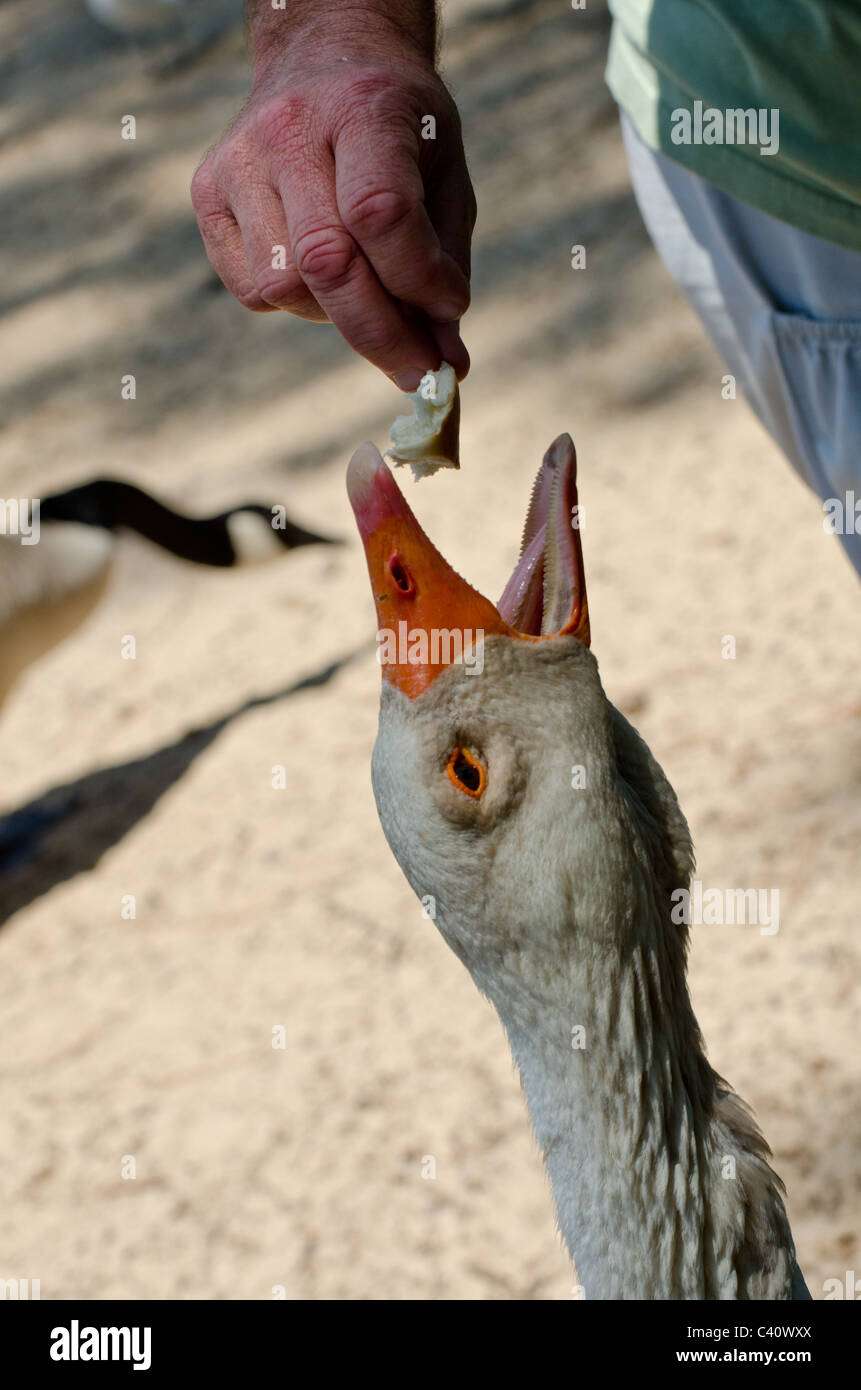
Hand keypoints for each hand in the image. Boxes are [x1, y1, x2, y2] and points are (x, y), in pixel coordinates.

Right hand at [191, 46, 475, 387]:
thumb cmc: (400, 132)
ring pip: (284, 287)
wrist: (326, 60)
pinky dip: (298, 304)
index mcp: (362, 108)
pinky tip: (321, 276)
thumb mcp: (445, 178)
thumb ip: (447, 267)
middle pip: (327, 263)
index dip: (418, 279)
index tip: (450, 310)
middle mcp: (288, 129)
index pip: (381, 214)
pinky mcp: (207, 193)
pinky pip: (253, 290)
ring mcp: (238, 161)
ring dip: (337, 314)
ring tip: (366, 290)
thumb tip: (448, 365)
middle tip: (419, 371)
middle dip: (381, 332)